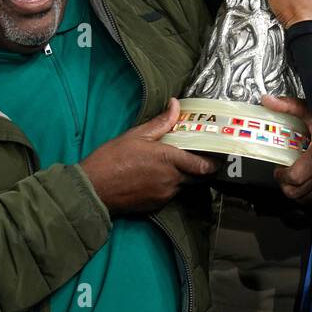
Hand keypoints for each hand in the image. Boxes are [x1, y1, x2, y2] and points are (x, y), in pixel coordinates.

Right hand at [79, 98, 217, 215]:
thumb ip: (160, 122)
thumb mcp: (136, 135)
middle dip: (202, 170)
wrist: (93, 189)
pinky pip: (171, 195)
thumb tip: (175, 105)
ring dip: (185, 177)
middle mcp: (172, 179)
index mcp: (169, 160)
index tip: (218, 157)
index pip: (204, 165)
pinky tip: (158, 178)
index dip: (215, 163)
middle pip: (199, 178)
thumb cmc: (111, 159)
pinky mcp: (156, 205)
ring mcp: (165, 195)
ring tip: (174, 166)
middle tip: (200, 159)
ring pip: (185, 186)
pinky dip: (170, 186)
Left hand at [261, 94, 311, 203]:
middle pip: (297, 192)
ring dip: (297, 190)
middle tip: (283, 174)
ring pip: (307, 197)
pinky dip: (310, 192)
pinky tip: (309, 180)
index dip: (282, 175)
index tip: (279, 169)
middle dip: (285, 184)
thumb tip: (269, 101)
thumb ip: (289, 106)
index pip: (296, 176)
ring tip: (294, 178)